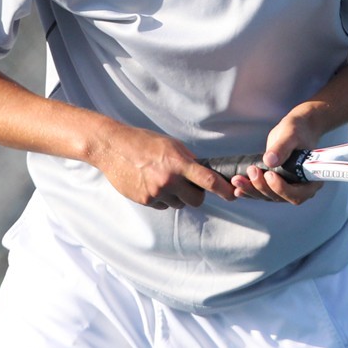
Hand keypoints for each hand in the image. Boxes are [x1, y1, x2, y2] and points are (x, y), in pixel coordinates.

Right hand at [90, 126, 236, 208]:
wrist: (113, 148)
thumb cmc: (143, 142)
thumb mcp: (170, 145)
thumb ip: (188, 160)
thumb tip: (204, 173)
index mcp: (179, 163)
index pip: (208, 181)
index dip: (224, 190)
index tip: (233, 195)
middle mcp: (169, 180)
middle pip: (196, 200)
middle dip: (196, 195)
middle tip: (189, 185)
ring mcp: (156, 192)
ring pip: (178, 204)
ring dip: (177, 196)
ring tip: (162, 179)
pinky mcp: (145, 200)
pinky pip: (162, 205)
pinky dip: (161, 198)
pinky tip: (150, 183)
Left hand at [230, 111, 325, 205]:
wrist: (295, 129)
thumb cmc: (298, 130)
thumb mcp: (291, 135)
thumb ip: (282, 148)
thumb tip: (269, 160)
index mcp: (311, 179)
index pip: (297, 194)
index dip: (282, 189)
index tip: (270, 175)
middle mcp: (300, 188)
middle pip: (280, 197)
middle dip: (261, 188)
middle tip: (251, 171)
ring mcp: (287, 188)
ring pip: (268, 196)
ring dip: (251, 190)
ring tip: (237, 179)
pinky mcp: (274, 185)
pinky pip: (262, 192)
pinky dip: (249, 190)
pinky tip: (237, 188)